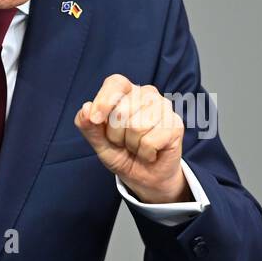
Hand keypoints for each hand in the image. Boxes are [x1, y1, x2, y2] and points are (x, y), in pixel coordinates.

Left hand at [74, 75, 190, 204]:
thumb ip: (88, 126)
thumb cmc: (123, 154)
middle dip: (116, 135)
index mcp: (127, 92)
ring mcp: (164, 107)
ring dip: (132, 145)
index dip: (104, 100)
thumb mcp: (99, 142)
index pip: (116, 83)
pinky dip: (145, 153)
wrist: (146, 177)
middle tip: (124, 142)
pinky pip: (150, 141)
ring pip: (136, 126)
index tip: (95, 119)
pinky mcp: (175, 125)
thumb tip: (86, 109)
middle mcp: (147, 95)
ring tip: (138, 147)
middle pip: (122, 111)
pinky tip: (150, 153)